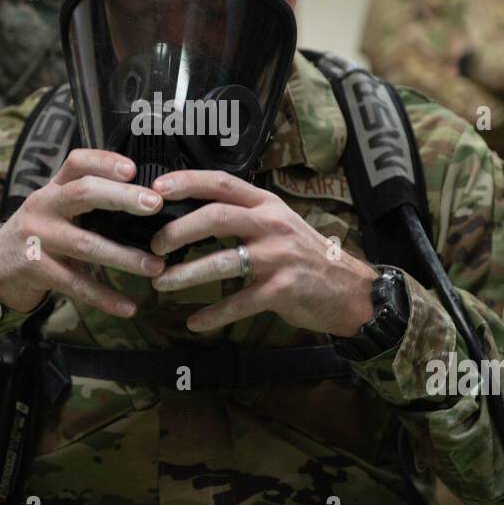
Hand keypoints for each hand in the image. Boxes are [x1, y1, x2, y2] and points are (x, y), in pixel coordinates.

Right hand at [0, 149, 165, 317]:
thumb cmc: (39, 232)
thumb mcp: (54, 206)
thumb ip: (86, 198)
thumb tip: (143, 197)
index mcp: (52, 188)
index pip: (76, 162)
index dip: (104, 161)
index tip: (133, 169)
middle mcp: (43, 207)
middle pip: (84, 194)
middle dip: (122, 198)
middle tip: (155, 205)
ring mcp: (37, 239)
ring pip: (86, 245)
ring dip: (124, 257)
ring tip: (155, 266)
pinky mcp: (36, 270)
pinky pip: (75, 285)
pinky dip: (103, 297)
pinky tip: (127, 307)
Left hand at [146, 170, 376, 336]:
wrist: (348, 290)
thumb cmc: (305, 255)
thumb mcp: (278, 223)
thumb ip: (242, 216)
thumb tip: (191, 215)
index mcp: (267, 204)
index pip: (222, 183)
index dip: (187, 182)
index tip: (157, 189)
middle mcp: (272, 225)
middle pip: (217, 216)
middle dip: (179, 229)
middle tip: (155, 244)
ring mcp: (278, 257)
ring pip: (223, 261)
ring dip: (186, 273)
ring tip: (162, 283)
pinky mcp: (282, 289)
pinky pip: (240, 302)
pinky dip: (214, 314)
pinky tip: (194, 322)